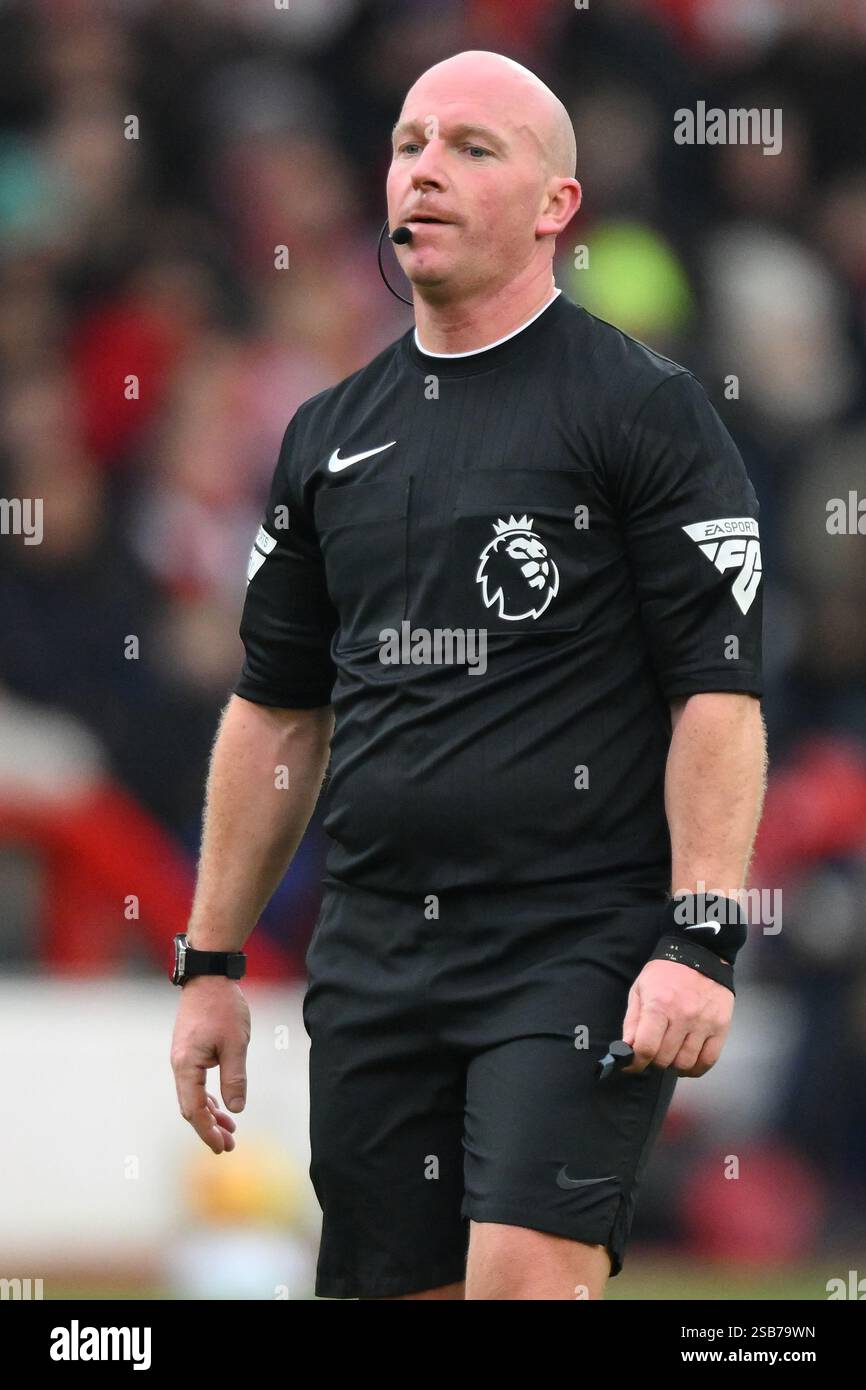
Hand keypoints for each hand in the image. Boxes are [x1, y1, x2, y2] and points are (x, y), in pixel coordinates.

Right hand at [170, 976, 250, 1152]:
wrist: (209, 976)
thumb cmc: (223, 1008)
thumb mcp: (235, 1045)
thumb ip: (234, 1078)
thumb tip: (236, 1110)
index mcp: (186, 1066)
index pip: (194, 1110)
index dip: (207, 1132)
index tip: (222, 1147)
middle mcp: (179, 1065)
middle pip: (191, 1107)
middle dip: (209, 1128)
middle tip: (230, 1145)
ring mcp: (183, 1057)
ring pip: (194, 1095)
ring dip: (211, 1114)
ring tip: (230, 1130)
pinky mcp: (190, 1050)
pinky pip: (196, 1082)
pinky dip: (209, 1097)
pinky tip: (223, 1106)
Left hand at [620, 958, 733, 1077]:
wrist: (700, 954)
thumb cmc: (666, 973)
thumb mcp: (640, 989)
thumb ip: (632, 1021)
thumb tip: (626, 1049)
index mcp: (659, 1005)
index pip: (646, 1048)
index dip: (635, 1062)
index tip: (631, 1065)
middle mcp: (682, 1016)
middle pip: (665, 1059)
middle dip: (653, 1061)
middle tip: (652, 1053)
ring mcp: (704, 1023)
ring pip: (686, 1063)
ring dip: (674, 1065)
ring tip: (670, 1054)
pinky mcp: (721, 1027)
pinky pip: (708, 1060)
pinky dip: (696, 1068)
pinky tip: (688, 1062)